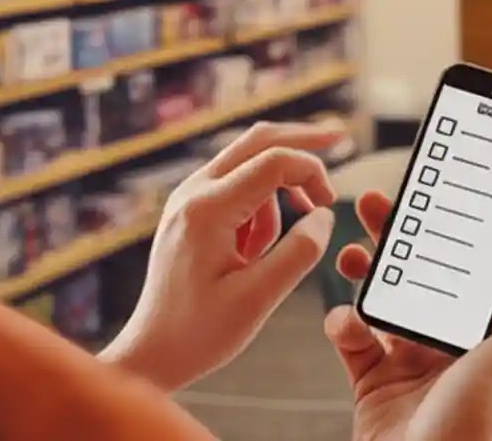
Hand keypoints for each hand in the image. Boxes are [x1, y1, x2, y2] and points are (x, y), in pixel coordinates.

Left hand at [99, 122, 342, 390]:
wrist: (152, 352)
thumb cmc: (201, 331)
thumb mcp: (260, 298)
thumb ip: (300, 252)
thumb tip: (324, 216)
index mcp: (208, 211)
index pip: (274, 161)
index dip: (312, 171)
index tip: (331, 202)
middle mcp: (193, 193)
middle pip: (257, 140)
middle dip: (301, 141)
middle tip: (339, 137)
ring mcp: (188, 199)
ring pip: (248, 161)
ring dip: (279, 190)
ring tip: (271, 251)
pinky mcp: (191, 210)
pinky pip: (237, 187)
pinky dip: (261, 207)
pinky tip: (255, 251)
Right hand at [328, 191, 491, 440]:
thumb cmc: (486, 413)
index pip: (475, 268)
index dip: (456, 228)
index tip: (436, 192)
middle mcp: (454, 346)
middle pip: (422, 275)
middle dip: (399, 236)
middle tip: (375, 201)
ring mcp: (412, 366)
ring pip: (383, 301)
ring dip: (365, 271)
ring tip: (351, 251)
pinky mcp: (373, 386)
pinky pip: (352, 340)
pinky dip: (343, 323)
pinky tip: (349, 320)